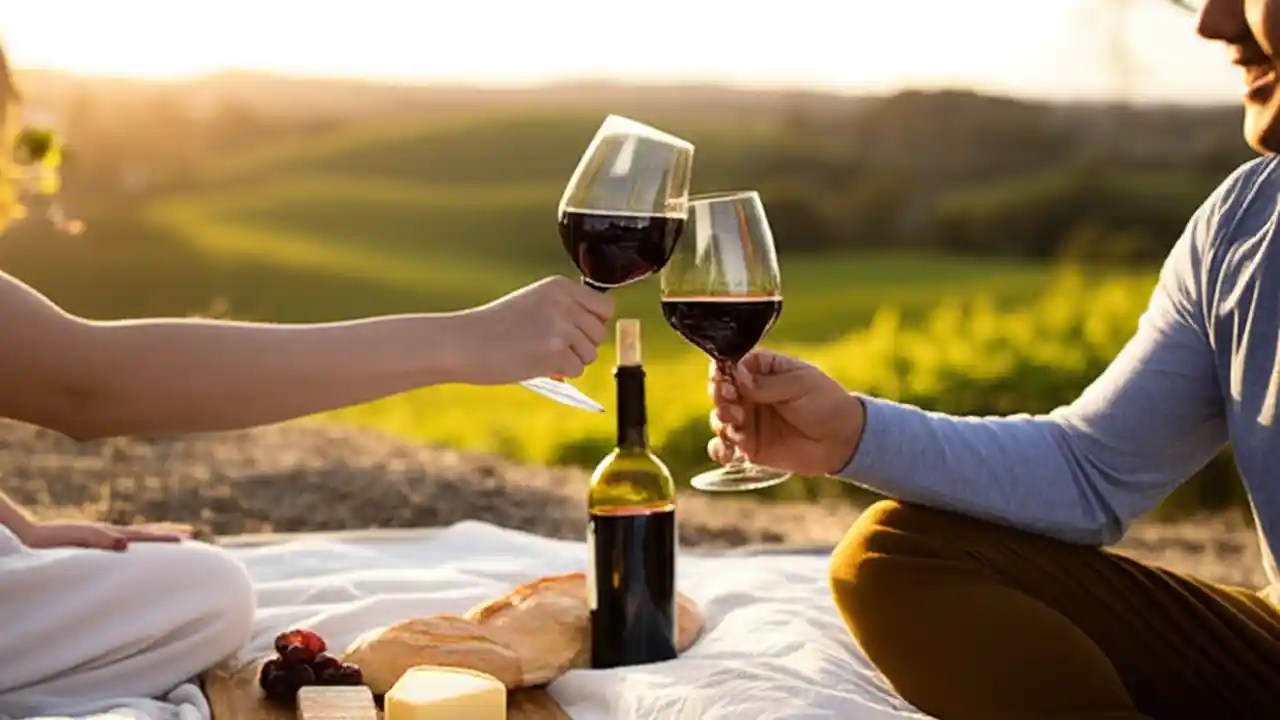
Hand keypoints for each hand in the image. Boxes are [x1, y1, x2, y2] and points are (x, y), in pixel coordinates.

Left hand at [18, 521, 190, 550]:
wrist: (26, 536)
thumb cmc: (49, 542)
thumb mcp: (77, 540)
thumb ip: (101, 540)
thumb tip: (126, 544)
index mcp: (109, 534)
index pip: (145, 535)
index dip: (167, 537)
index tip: (189, 537)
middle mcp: (108, 533)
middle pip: (145, 532)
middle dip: (167, 533)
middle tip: (190, 533)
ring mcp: (100, 536)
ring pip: (134, 536)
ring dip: (153, 538)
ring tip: (168, 539)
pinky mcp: (90, 543)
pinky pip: (121, 543)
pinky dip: (135, 544)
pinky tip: (132, 549)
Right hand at [449, 276, 613, 384]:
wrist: (464, 342)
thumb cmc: (494, 327)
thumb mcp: (532, 303)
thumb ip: (563, 311)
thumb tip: (595, 334)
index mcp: (559, 286)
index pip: (604, 306)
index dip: (594, 323)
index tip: (576, 331)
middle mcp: (564, 303)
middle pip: (599, 333)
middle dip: (581, 346)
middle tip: (552, 348)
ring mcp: (561, 327)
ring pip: (590, 354)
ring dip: (570, 360)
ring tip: (539, 353)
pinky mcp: (555, 352)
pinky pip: (576, 370)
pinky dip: (559, 373)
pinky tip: (535, 363)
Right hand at [708, 350, 865, 475]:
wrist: (843, 441)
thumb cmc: (826, 403)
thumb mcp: (800, 385)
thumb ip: (766, 383)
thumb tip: (735, 374)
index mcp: (762, 371)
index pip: (732, 365)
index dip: (723, 371)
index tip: (725, 379)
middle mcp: (750, 395)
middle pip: (719, 391)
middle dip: (720, 396)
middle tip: (732, 402)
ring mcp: (748, 421)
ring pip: (719, 419)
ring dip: (722, 421)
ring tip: (739, 425)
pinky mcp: (749, 447)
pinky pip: (723, 449)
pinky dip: (720, 450)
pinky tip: (730, 451)